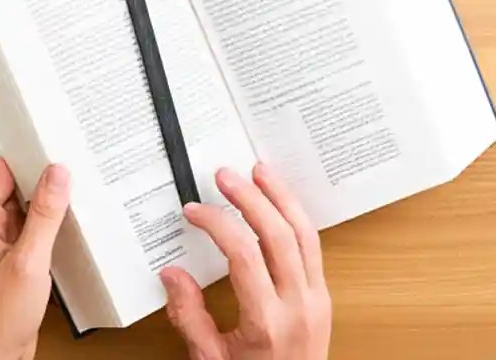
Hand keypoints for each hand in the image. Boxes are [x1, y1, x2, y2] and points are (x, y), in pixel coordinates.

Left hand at [0, 158, 70, 359]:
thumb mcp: (27, 261)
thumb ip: (43, 216)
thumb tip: (56, 176)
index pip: (0, 173)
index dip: (24, 157)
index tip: (51, 147)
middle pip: (15, 191)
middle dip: (42, 181)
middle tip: (71, 170)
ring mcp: (0, 250)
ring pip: (26, 214)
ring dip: (48, 209)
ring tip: (76, 198)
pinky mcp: (13, 266)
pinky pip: (32, 237)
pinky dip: (49, 232)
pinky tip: (68, 232)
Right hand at [160, 163, 331, 359]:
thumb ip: (189, 316)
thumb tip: (172, 275)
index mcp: (266, 322)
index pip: (243, 254)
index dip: (217, 224)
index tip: (195, 212)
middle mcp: (298, 306)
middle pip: (278, 234)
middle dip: (250, 197)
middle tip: (226, 176)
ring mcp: (316, 300)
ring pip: (304, 234)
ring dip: (281, 198)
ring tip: (260, 173)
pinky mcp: (323, 298)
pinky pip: (313, 247)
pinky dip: (296, 219)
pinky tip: (280, 204)